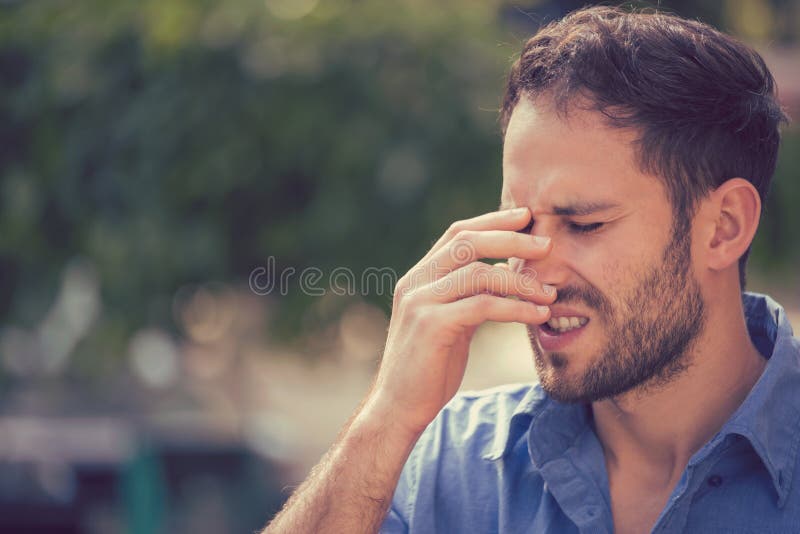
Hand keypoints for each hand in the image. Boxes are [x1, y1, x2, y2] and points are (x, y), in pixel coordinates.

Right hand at [364, 207, 554, 435]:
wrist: (398, 407)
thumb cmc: (428, 369)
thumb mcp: (449, 324)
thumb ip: (468, 298)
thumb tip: (504, 277)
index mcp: (419, 277)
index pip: (457, 234)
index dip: (493, 221)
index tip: (527, 217)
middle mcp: (415, 282)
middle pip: (468, 242)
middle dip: (511, 239)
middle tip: (548, 244)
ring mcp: (420, 302)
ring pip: (478, 272)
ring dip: (520, 279)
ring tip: (550, 292)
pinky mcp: (430, 325)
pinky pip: (481, 306)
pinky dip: (515, 307)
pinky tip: (537, 315)